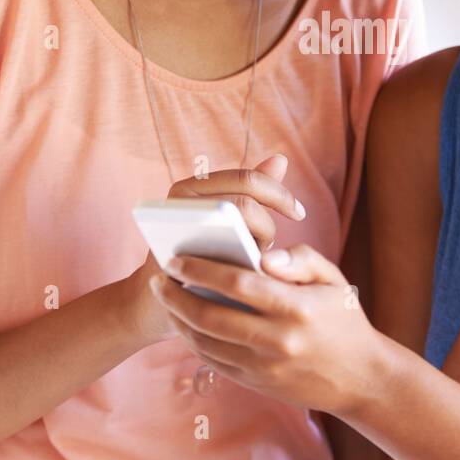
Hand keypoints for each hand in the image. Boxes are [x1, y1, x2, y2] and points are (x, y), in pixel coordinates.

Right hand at [120, 154, 306, 347]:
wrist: (160, 300)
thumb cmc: (205, 256)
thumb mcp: (231, 221)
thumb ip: (253, 192)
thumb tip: (281, 159)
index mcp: (199, 184)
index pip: (248, 180)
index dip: (280, 195)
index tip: (299, 214)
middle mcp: (181, 198)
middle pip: (243, 206)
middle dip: (266, 228)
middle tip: (268, 248)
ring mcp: (173, 227)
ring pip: (233, 235)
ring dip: (252, 249)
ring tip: (252, 261)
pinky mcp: (171, 257)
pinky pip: (222, 263)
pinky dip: (240, 269)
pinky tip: (247, 279)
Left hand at [146, 244, 379, 414]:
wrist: (360, 378)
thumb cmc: (343, 319)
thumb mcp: (333, 280)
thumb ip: (299, 260)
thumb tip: (264, 255)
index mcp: (297, 308)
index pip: (239, 285)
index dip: (202, 270)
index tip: (178, 259)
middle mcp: (278, 341)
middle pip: (212, 316)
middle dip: (177, 295)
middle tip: (159, 279)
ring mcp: (265, 367)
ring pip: (206, 342)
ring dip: (178, 319)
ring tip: (165, 299)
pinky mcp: (256, 383)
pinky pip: (214, 361)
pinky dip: (193, 341)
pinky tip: (184, 323)